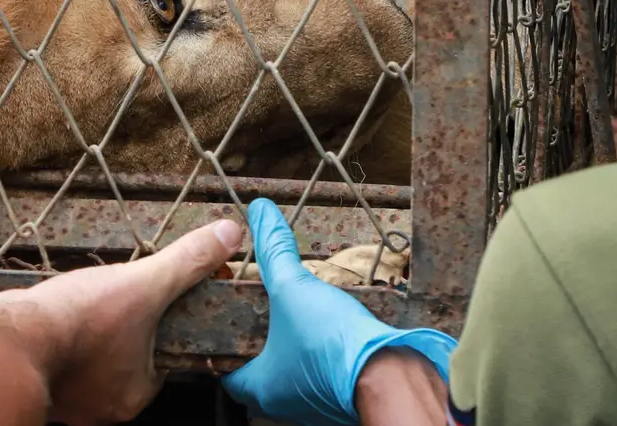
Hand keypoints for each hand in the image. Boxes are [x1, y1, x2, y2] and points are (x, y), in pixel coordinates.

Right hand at [0, 219, 242, 425]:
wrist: (8, 336)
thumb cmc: (75, 321)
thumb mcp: (144, 283)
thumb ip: (188, 262)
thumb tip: (229, 236)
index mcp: (136, 393)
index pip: (164, 356)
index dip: (163, 321)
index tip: (156, 295)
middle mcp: (103, 406)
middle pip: (128, 356)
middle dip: (125, 324)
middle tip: (117, 294)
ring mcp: (68, 399)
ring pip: (93, 357)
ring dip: (92, 329)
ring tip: (89, 300)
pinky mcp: (38, 382)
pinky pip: (61, 357)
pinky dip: (63, 337)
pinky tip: (61, 314)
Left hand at [222, 199, 457, 425]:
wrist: (392, 374)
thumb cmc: (334, 345)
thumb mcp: (294, 287)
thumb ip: (274, 250)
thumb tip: (260, 212)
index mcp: (260, 387)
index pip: (226, 372)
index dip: (224, 345)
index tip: (228, 319)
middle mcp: (283, 403)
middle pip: (260, 372)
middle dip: (262, 342)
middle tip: (263, 312)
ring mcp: (314, 404)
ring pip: (293, 374)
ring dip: (294, 348)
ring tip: (296, 316)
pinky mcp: (342, 398)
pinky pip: (324, 375)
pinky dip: (322, 354)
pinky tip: (328, 329)